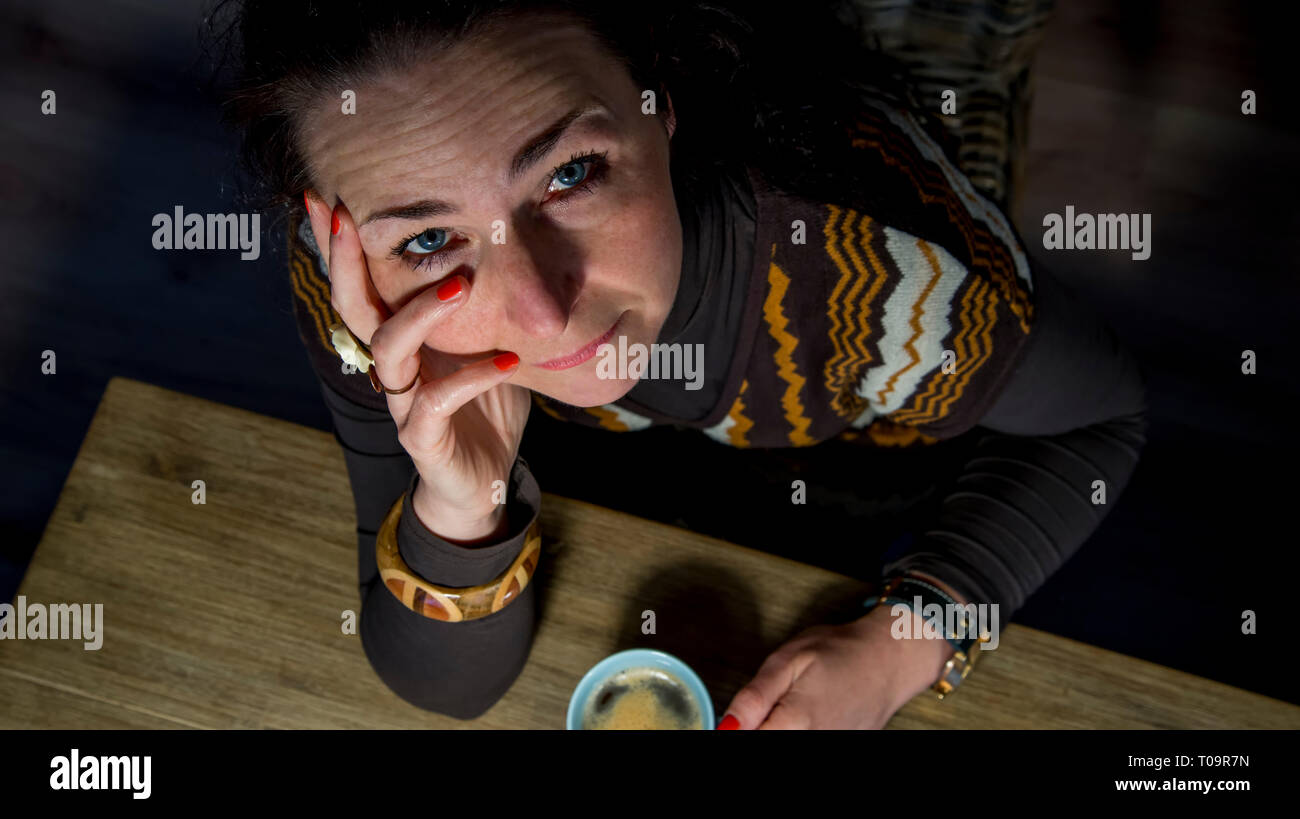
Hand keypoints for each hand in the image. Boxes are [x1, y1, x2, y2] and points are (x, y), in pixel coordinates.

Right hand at [306, 195, 531, 539]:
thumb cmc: (482, 407)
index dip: (340, 247)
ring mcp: (404, 405)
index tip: (324, 197)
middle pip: (354, 310)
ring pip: (389, 352)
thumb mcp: (487, 345)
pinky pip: (439, 403)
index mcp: (403, 342)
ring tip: (461, 283)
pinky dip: (475, 377)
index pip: (362, 286)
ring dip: (420, 314)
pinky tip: (509, 360)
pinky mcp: (424, 440)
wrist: (482, 481)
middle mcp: (393, 368)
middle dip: (346, 262)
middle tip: (352, 217)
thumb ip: (487, 307)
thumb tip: (517, 246)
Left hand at [717, 599, 954, 729]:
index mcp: (797, 721)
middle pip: (769, 745)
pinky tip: (806, 718)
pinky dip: (802, 731)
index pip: (750, 740)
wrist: (890, 659)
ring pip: (790, 744)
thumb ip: (756, 697)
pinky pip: (809, 745)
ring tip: (790, 709)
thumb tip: (727, 725)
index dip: (739, 729)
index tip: (740, 719)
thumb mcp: (789, 660)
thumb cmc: (841, 652)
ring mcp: (832, 746)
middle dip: (761, 728)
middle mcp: (817, 742)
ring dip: (782, 729)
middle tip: (772, 707)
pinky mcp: (843, 748)